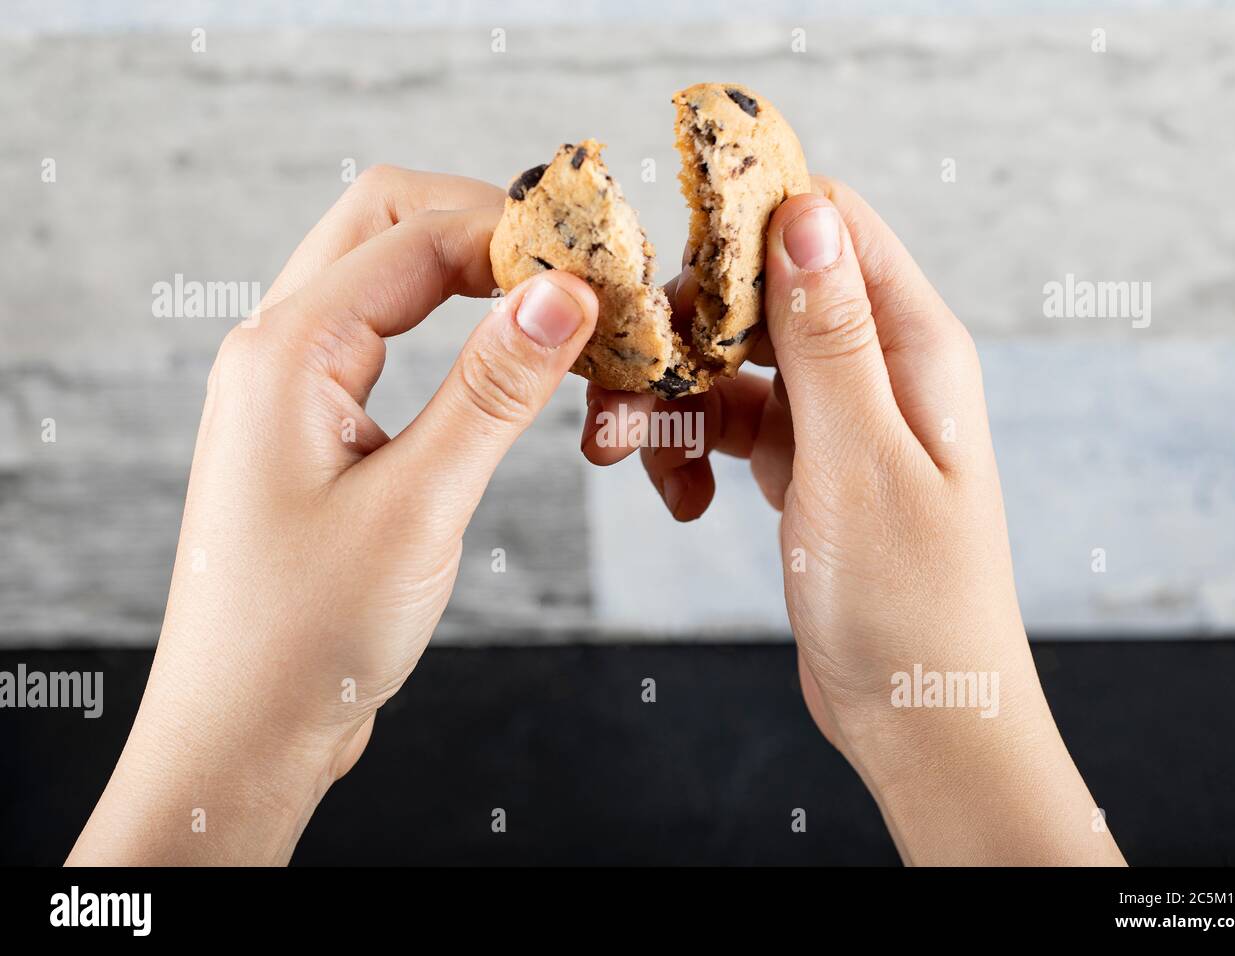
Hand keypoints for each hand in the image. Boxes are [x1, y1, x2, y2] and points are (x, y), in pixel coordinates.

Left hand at [69, 167, 596, 863]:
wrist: (240, 732)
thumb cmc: (307, 637)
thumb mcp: (417, 508)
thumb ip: (493, 391)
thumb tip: (564, 293)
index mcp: (286, 352)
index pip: (417, 236)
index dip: (516, 238)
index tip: (601, 273)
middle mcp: (275, 347)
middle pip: (387, 221)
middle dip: (485, 227)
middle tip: (574, 274)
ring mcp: (288, 384)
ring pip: (384, 273)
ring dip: (468, 274)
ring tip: (553, 313)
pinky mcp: (311, 425)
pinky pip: (381, 333)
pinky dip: (448, 325)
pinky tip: (498, 362)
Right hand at [582, 178, 1124, 864]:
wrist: (921, 719)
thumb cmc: (911, 604)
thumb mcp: (860, 461)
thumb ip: (829, 337)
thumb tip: (801, 212)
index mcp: (913, 344)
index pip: (827, 223)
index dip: (741, 225)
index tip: (662, 264)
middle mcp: (879, 365)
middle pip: (761, 292)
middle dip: (682, 328)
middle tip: (618, 384)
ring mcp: (841, 416)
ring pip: (735, 361)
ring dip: (673, 398)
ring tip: (623, 455)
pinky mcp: (809, 464)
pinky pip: (734, 423)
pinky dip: (693, 446)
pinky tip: (677, 494)